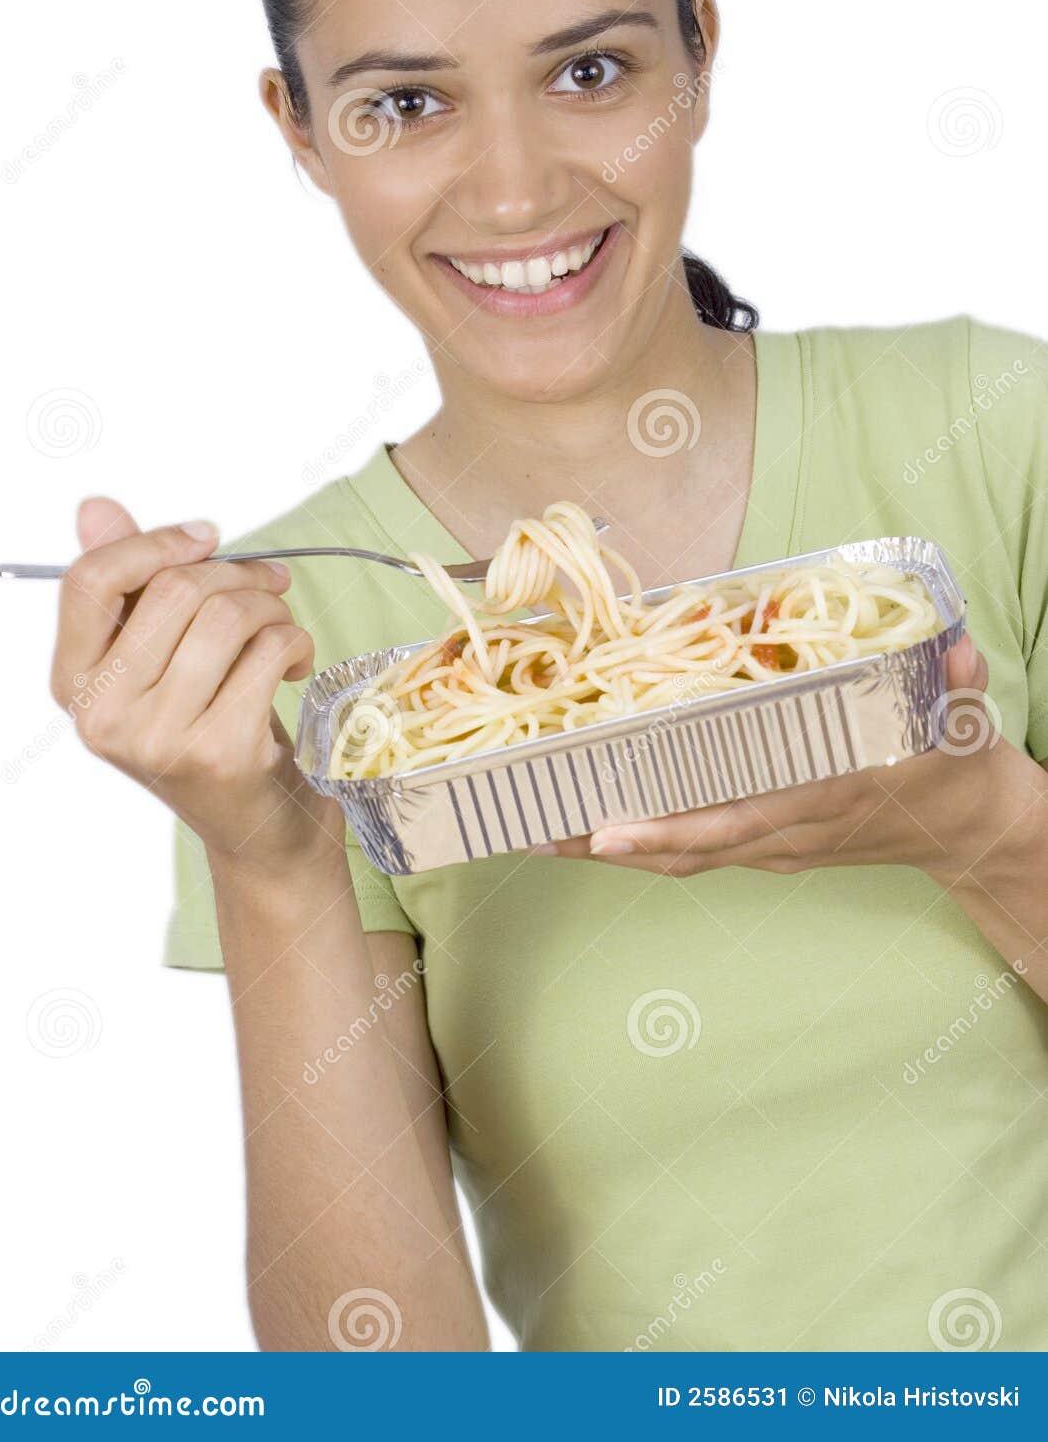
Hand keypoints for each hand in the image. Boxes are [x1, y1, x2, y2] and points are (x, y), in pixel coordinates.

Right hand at [49, 496, 344, 878]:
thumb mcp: (161, 659)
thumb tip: (96, 508)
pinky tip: (294, 665)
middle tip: (270, 586)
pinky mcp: (221, 750)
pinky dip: (295, 643)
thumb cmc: (209, 726)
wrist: (256, 828)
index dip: (154, 542)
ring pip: (228, 617)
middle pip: (175, 589)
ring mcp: (160, 738)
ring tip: (281, 632)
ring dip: (273, 609)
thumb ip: (129, 585)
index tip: (206, 538)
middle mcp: (104, 715)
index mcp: (74, 684)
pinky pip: (269, 652)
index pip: (89, 582)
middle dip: (238, 574)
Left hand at [549, 634, 1027, 885]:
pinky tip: (598, 829)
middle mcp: (791, 831)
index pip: (737, 823)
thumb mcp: (964, 725)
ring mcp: (779, 847)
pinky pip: (701, 854)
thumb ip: (958, 685)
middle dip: (614, 845)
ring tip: (545, 832)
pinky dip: (649, 846)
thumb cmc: (955, 768)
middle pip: (689, 849)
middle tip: (540, 830)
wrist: (968, 831)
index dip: (672, 832)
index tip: (609, 831)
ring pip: (687, 858)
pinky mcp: (773, 848)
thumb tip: (959, 651)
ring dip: (618, 850)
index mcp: (825, 798)